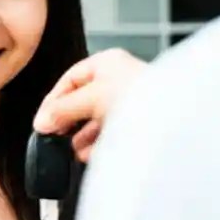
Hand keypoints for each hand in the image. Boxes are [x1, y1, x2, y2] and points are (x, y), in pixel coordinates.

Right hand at [33, 48, 146, 162]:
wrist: (177, 119)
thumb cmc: (140, 97)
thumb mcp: (91, 98)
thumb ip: (63, 110)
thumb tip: (42, 122)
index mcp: (108, 64)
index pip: (71, 79)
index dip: (53, 100)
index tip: (42, 121)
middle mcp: (120, 80)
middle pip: (83, 101)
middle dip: (68, 121)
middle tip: (53, 137)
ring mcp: (130, 103)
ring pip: (97, 120)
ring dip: (82, 136)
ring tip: (70, 149)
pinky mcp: (139, 126)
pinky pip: (112, 134)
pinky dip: (98, 144)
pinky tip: (88, 155)